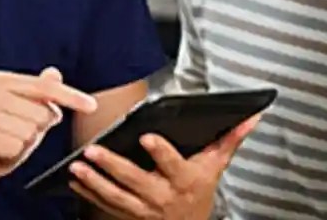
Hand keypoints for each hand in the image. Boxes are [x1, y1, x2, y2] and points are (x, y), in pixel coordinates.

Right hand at [0, 67, 97, 201]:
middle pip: (41, 113)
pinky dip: (9, 156)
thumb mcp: (23, 115)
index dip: (71, 97)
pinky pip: (14, 148)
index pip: (45, 87)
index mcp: (0, 81)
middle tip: (13, 136)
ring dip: (21, 145)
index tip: (91, 106)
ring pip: (29, 132)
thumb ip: (40, 95)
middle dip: (34, 131)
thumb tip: (54, 73)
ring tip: (3, 145)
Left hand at [68, 113, 261, 218]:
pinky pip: (106, 206)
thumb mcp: (217, 166)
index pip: (172, 164)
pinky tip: (75, 181)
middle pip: (136, 181)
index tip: (146, 137)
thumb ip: (230, 139)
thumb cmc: (200, 192)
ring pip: (116, 196)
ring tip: (78, 166)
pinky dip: (89, 193)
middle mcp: (163, 196)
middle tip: (93, 151)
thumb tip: (251, 116)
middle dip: (113, 166)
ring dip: (95, 181)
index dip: (160, 152)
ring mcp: (144, 209)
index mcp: (185, 179)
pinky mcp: (130, 216)